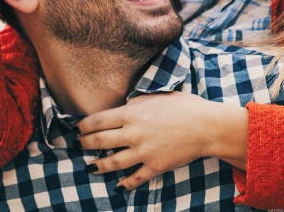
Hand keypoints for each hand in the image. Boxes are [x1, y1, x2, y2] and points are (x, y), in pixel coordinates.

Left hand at [77, 92, 247, 190]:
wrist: (206, 126)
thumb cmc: (183, 106)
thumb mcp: (155, 96)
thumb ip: (136, 103)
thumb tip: (123, 107)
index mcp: (132, 113)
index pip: (98, 120)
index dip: (84, 125)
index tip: (77, 128)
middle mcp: (134, 133)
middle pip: (100, 141)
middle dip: (85, 144)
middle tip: (78, 145)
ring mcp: (143, 151)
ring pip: (113, 162)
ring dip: (98, 165)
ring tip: (90, 167)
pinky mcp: (155, 166)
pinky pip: (135, 178)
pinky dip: (125, 184)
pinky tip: (118, 186)